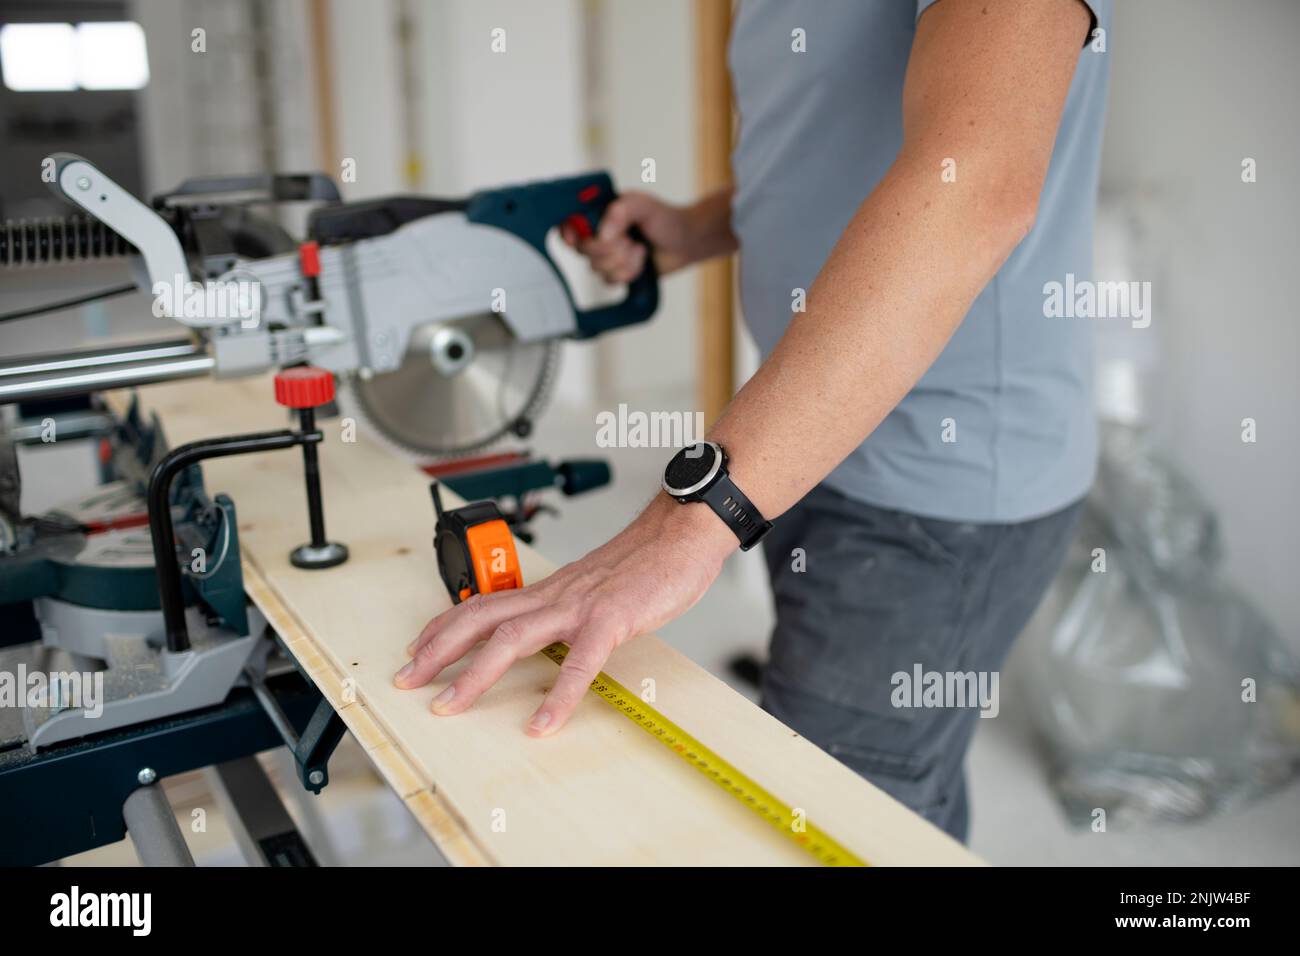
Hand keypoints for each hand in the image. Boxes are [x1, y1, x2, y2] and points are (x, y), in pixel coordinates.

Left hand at [396, 495, 735, 735]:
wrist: (682, 532)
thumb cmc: (645, 562)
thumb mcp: (593, 585)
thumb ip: (567, 609)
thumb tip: (549, 635)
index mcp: (549, 590)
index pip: (481, 605)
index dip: (442, 628)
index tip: (415, 650)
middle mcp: (553, 595)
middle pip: (479, 619)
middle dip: (436, 650)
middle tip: (406, 680)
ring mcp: (579, 607)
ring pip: (511, 639)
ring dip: (473, 675)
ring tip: (449, 707)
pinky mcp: (611, 620)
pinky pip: (578, 664)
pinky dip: (557, 698)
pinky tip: (541, 725)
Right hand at [560, 192, 699, 281]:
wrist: (686, 242)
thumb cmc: (665, 218)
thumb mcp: (643, 205)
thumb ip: (621, 212)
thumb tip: (601, 235)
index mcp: (599, 212)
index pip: (568, 222)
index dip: (567, 232)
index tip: (575, 238)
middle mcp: (598, 232)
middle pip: (581, 249)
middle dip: (607, 249)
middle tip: (628, 240)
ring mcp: (607, 254)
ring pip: (596, 268)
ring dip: (622, 261)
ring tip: (639, 249)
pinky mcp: (616, 272)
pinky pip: (608, 281)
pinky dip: (627, 274)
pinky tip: (640, 262)